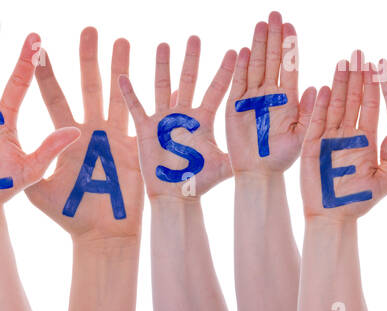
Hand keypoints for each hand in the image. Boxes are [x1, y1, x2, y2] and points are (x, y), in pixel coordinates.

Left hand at [25, 28, 142, 239]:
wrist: (101, 235)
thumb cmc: (70, 215)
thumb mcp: (39, 190)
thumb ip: (27, 166)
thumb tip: (1, 150)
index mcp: (65, 136)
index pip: (53, 96)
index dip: (46, 72)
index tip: (38, 46)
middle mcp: (90, 129)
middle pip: (87, 85)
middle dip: (87, 57)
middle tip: (88, 28)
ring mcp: (113, 135)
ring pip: (117, 93)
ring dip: (118, 66)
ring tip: (119, 39)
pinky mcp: (134, 147)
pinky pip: (140, 116)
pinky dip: (146, 95)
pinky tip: (153, 73)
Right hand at [119, 37, 235, 199]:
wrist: (175, 196)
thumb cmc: (200, 183)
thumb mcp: (223, 166)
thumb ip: (239, 153)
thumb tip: (264, 146)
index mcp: (204, 120)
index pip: (217, 90)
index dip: (224, 72)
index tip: (234, 51)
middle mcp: (184, 115)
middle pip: (189, 81)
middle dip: (192, 60)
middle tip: (195, 38)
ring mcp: (164, 120)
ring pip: (163, 87)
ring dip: (162, 66)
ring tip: (164, 45)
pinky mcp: (145, 129)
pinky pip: (136, 107)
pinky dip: (129, 93)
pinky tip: (122, 76)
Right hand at [225, 12, 315, 174]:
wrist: (259, 174)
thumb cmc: (282, 159)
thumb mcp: (304, 137)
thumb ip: (312, 113)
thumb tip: (320, 87)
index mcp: (289, 99)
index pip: (290, 66)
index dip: (289, 46)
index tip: (290, 25)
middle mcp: (270, 95)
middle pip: (271, 59)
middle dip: (273, 36)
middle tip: (274, 14)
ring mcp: (251, 100)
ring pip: (254, 66)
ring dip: (256, 45)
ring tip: (259, 24)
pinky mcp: (233, 108)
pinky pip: (236, 84)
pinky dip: (238, 69)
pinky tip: (240, 52)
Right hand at [300, 54, 386, 220]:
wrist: (334, 218)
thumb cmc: (359, 201)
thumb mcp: (384, 178)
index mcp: (366, 139)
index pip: (371, 106)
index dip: (374, 86)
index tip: (377, 65)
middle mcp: (348, 135)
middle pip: (353, 100)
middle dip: (356, 77)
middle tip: (359, 53)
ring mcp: (329, 139)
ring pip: (336, 106)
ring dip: (339, 84)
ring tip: (343, 62)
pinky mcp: (313, 147)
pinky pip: (317, 123)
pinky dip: (321, 107)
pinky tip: (326, 88)